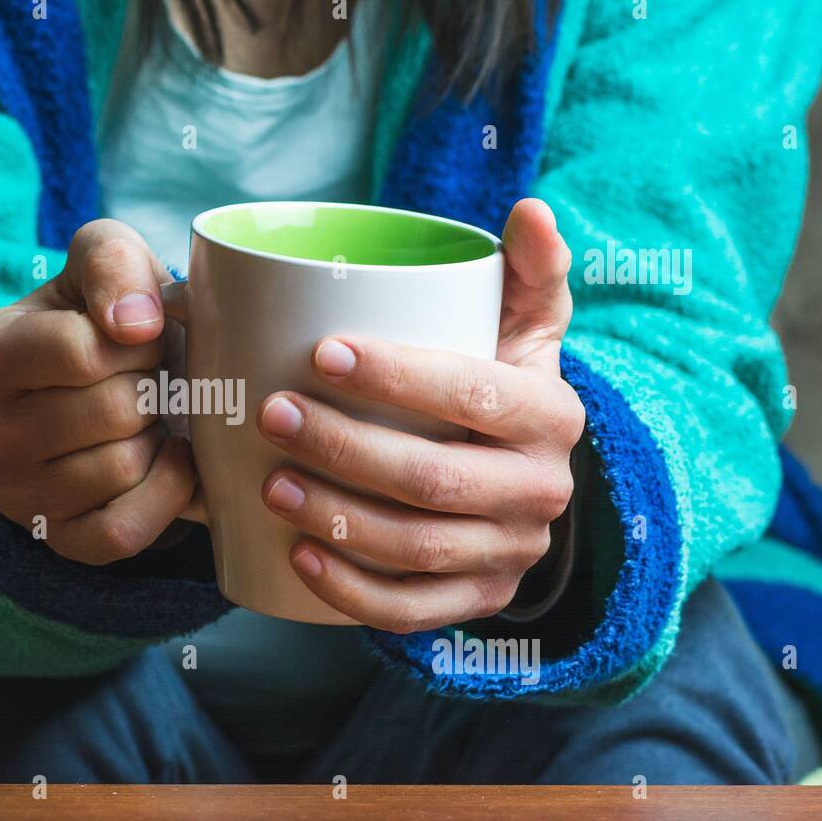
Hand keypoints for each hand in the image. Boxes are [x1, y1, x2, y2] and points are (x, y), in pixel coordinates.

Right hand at [0, 220, 194, 564]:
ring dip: (157, 439)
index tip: (141, 339)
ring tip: (149, 418)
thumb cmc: (108, 321)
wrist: (111, 388)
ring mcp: (15, 494)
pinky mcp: (57, 539)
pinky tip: (167, 461)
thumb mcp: (106, 261)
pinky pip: (123, 531)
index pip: (80, 351)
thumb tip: (134, 324)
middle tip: (149, 381)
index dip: (136, 343)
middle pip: (110, 412)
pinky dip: (166, 496)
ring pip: (120, 470)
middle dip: (152, 389)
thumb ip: (111, 262)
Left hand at [258, 198, 584, 631]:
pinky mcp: (477, 602)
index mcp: (551, 414)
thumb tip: (530, 209)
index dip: (396, 375)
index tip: (319, 353)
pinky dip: (352, 591)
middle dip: (344, 448)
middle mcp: (542, 491)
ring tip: (271, 484)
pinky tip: (298, 556)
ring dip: (335, 518)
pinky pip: (413, 612)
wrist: (517, 477)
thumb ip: (529, 270)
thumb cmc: (495, 386)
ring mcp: (510, 555)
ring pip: (416, 548)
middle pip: (433, 478)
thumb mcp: (524, 328)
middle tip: (272, 415)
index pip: (472, 393)